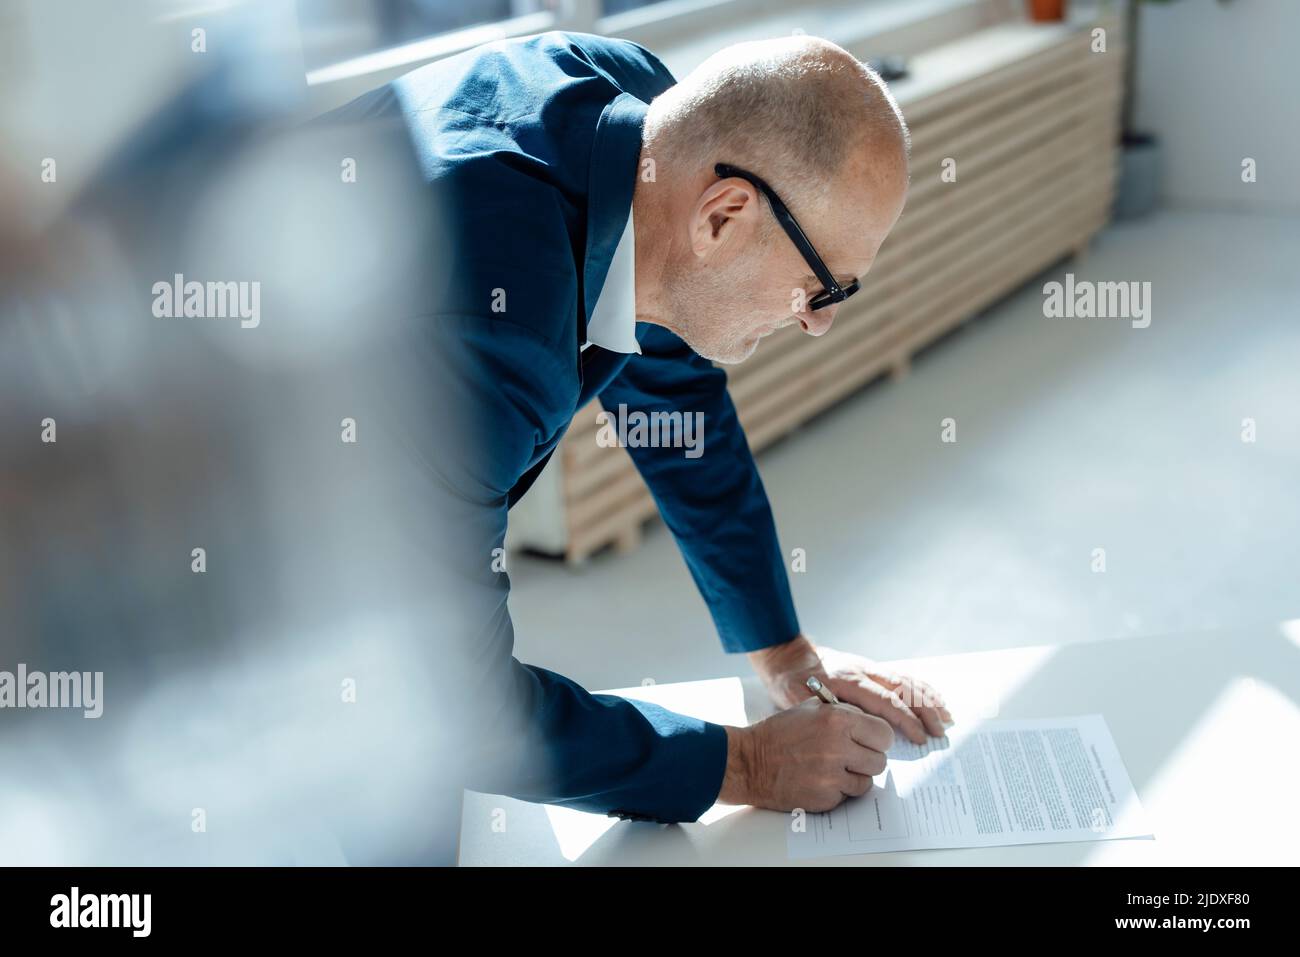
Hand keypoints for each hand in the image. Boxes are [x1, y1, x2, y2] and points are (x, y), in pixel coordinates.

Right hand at [717, 698, 892, 811]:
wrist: (750, 762)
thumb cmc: (780, 733)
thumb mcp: (811, 709)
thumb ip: (845, 712)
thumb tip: (871, 725)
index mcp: (837, 720)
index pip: (884, 735)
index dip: (878, 740)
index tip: (871, 742)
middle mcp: (837, 747)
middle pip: (879, 762)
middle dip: (867, 760)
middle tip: (851, 757)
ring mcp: (831, 776)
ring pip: (866, 782)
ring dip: (854, 778)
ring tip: (832, 769)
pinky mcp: (825, 798)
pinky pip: (847, 797)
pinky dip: (837, 791)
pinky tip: (819, 780)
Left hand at [749, 634, 952, 744]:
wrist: (787, 657)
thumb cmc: (791, 683)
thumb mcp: (801, 700)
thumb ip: (828, 713)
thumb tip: (853, 729)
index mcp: (847, 680)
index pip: (885, 701)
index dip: (905, 720)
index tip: (919, 737)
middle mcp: (862, 671)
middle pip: (903, 689)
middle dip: (925, 711)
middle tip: (940, 732)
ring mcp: (868, 667)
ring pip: (906, 681)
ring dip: (929, 699)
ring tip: (947, 717)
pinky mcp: (870, 668)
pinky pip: (901, 676)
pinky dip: (920, 688)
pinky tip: (933, 699)